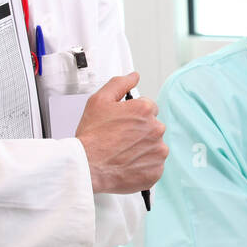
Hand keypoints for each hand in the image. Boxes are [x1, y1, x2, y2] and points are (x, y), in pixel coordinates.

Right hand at [75, 72, 167, 194]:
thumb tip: (133, 76)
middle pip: (152, 126)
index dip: (133, 115)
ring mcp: (158, 150)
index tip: (123, 123)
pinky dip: (144, 165)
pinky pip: (154, 165)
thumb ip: (119, 84)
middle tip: (120, 138)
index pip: (148, 107)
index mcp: (145, 110)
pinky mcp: (156, 170)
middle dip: (139, 131)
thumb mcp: (99, 101)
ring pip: (154, 146)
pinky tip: (128, 163)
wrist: (88, 166)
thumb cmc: (92, 136)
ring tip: (123, 152)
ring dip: (143, 148)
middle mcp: (156, 129)